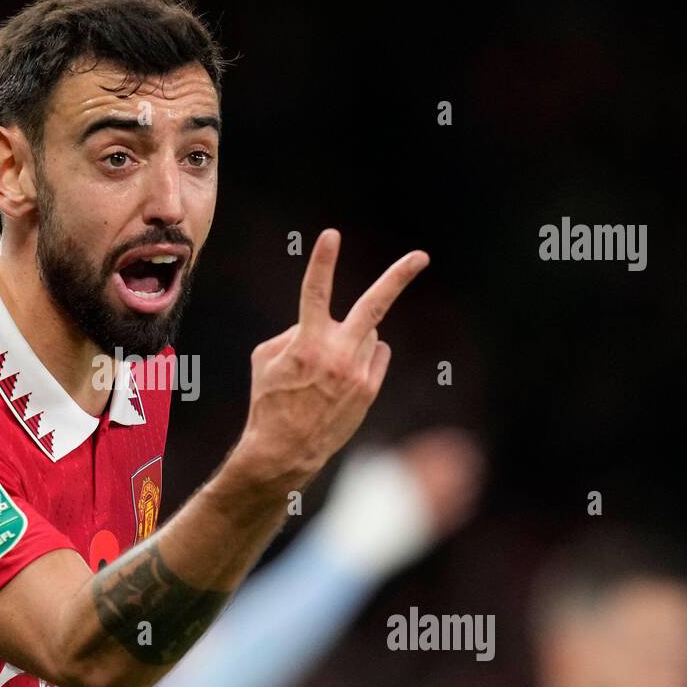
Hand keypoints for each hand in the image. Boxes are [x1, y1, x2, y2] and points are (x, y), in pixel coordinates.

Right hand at [231, 229, 428, 494]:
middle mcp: (337, 355)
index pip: (314, 293)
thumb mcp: (264, 359)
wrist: (285, 451)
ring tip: (329, 368)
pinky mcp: (370, 388)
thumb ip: (292, 332)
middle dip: (399, 277)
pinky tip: (343, 379)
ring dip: (353, 338)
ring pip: (368, 333)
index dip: (322, 261)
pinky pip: (376, 355)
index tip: (331, 235)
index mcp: (306, 343)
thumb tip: (320, 324)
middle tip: (422, 256)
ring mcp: (358, 373)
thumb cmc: (269, 401)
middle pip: (374, 306)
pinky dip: (363, 358)